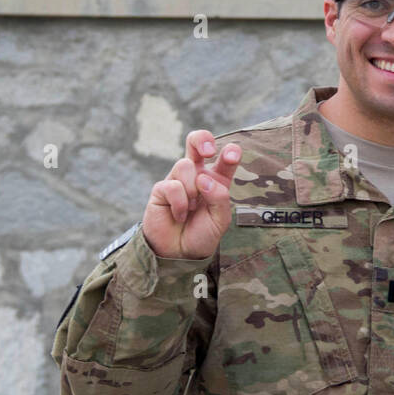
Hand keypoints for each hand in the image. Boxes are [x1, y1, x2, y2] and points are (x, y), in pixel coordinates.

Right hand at [143, 130, 240, 259]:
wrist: (179, 254)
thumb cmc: (203, 234)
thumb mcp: (220, 219)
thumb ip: (219, 197)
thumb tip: (204, 178)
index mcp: (217, 179)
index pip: (225, 157)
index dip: (230, 152)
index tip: (232, 155)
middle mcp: (198, 175)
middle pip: (196, 142)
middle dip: (202, 140)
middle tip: (208, 152)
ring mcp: (178, 180)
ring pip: (185, 165)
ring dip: (192, 188)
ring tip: (192, 207)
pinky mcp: (161, 189)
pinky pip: (172, 185)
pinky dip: (180, 203)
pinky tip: (179, 215)